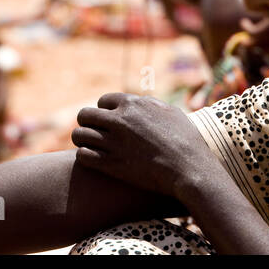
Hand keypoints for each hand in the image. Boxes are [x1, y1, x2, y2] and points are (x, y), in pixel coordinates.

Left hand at [72, 93, 220, 200]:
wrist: (189, 168)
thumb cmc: (186, 140)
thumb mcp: (170, 113)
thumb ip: (150, 105)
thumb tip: (140, 102)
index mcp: (133, 105)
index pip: (102, 101)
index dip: (103, 111)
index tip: (108, 121)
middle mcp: (119, 120)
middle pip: (85, 115)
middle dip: (87, 123)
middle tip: (93, 133)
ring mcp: (114, 142)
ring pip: (79, 135)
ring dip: (82, 140)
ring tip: (88, 146)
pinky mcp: (111, 164)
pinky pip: (83, 155)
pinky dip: (85, 156)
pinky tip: (93, 159)